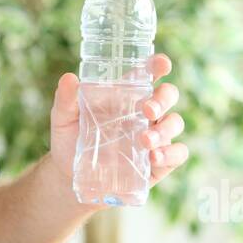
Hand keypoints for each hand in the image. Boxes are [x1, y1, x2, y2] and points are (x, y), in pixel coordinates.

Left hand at [48, 52, 187, 190]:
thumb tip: (69, 78)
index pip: (148, 74)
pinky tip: (154, 157)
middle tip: (147, 110)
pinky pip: (178, 153)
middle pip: (168, 95)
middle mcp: (144, 113)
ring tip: (144, 140)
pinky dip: (171, 153)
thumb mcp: (63, 118)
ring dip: (165, 129)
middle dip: (163, 99)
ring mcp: (155, 136)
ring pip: (175, 122)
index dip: (158, 65)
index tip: (162, 64)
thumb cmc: (70, 139)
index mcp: (125, 95)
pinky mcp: (159, 162)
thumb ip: (66, 99)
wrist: (71, 177)